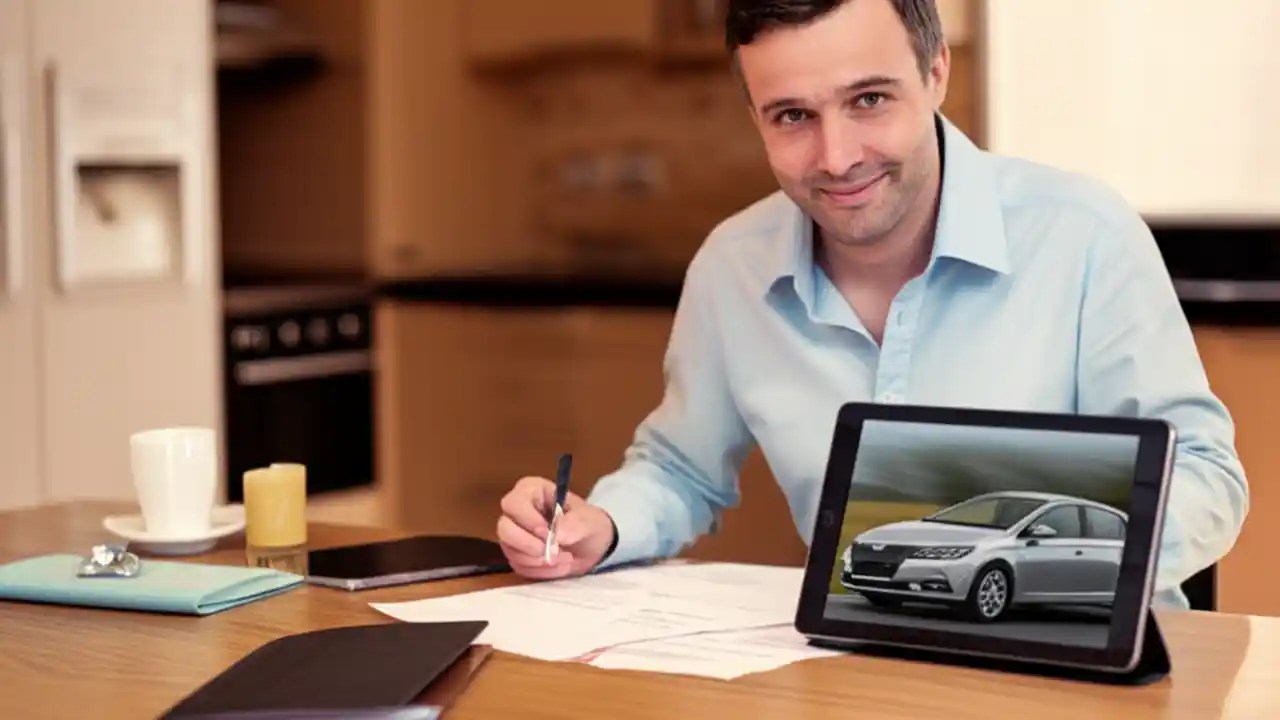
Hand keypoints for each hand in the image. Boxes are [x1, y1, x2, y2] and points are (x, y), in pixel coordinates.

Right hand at [497, 476, 615, 579]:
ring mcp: (514, 535)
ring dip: (539, 561)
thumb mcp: (589, 520)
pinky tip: (559, 566)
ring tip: (566, 559)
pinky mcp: (518, 555)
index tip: (547, 533)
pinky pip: (520, 567)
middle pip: (504, 529)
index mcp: (531, 492)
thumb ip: (575, 524)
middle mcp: (517, 512)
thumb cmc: (588, 524)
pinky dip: (541, 571)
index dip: (526, 519)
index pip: (514, 502)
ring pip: (510, 551)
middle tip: (553, 552)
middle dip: (528, 545)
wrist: (593, 547)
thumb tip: (557, 534)